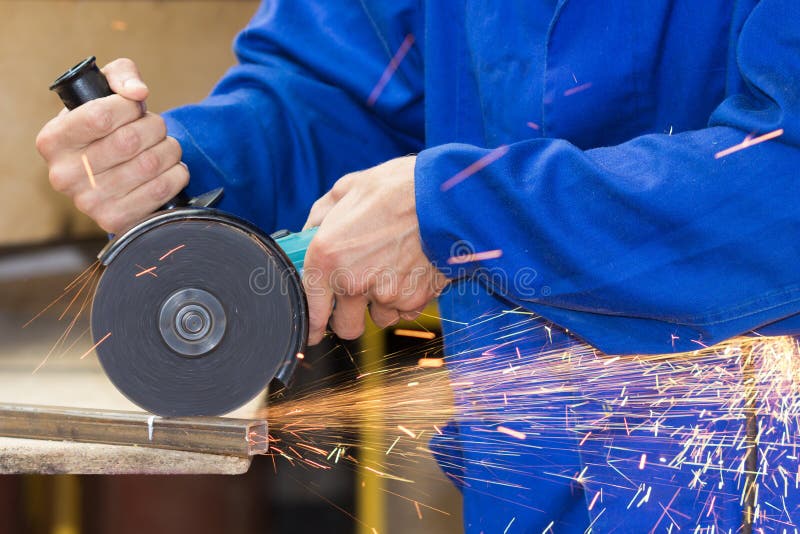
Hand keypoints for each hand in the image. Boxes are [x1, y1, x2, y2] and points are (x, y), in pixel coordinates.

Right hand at [35, 58, 187, 233]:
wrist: (112, 176)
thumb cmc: (107, 129)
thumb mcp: (104, 93)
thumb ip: (121, 76)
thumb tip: (138, 92)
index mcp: (52, 140)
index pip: (101, 115)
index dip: (130, 106)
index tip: (136, 106)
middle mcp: (64, 175)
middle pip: (130, 140)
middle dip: (155, 126)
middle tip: (156, 127)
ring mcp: (89, 202)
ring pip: (151, 164)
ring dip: (170, 149)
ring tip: (165, 146)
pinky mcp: (116, 220)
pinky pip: (163, 189)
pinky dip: (177, 173)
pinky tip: (171, 168)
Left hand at [303, 156, 447, 344]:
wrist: (446, 195)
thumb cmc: (398, 187)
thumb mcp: (348, 188)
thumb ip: (322, 215)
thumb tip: (311, 230)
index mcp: (327, 255)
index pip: (311, 309)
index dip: (313, 324)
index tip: (315, 328)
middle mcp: (352, 281)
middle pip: (345, 327)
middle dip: (348, 317)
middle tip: (357, 297)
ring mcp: (385, 295)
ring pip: (379, 319)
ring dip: (381, 305)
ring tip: (392, 272)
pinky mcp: (415, 299)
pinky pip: (405, 312)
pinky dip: (407, 300)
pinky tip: (412, 272)